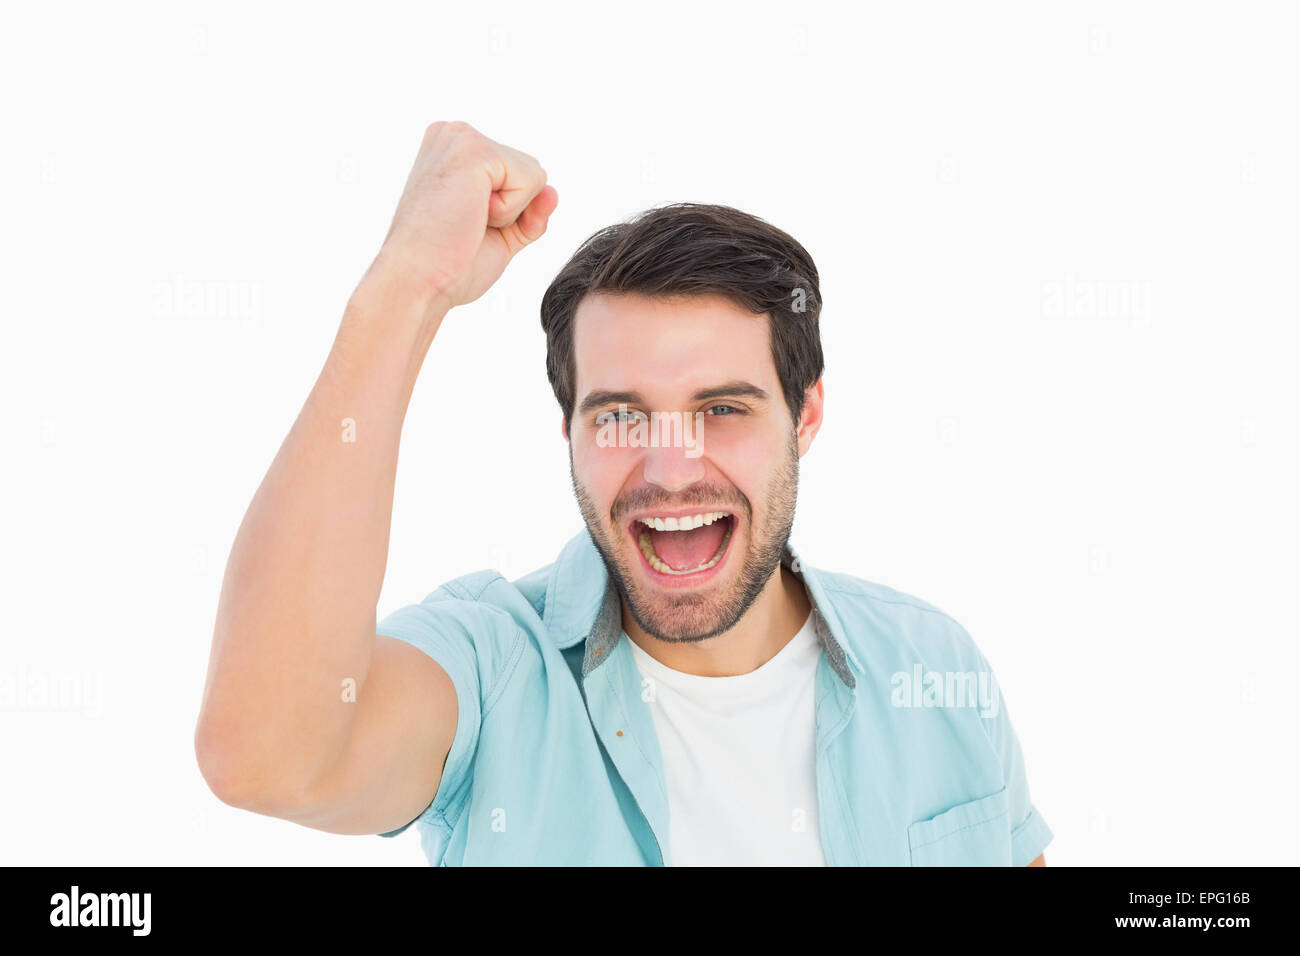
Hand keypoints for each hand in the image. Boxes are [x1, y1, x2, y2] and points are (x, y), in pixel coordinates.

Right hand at [371, 120, 557, 311]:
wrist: (416, 282)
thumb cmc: (448, 265)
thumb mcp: (499, 234)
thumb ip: (528, 212)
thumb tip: (553, 192)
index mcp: (454, 150)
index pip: (518, 176)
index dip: (509, 214)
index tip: (467, 226)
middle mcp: (455, 135)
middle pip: (530, 172)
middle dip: (513, 212)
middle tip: (466, 227)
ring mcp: (463, 137)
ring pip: (534, 176)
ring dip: (511, 213)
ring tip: (466, 220)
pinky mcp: (475, 149)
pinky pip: (531, 181)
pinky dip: (511, 212)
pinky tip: (472, 215)